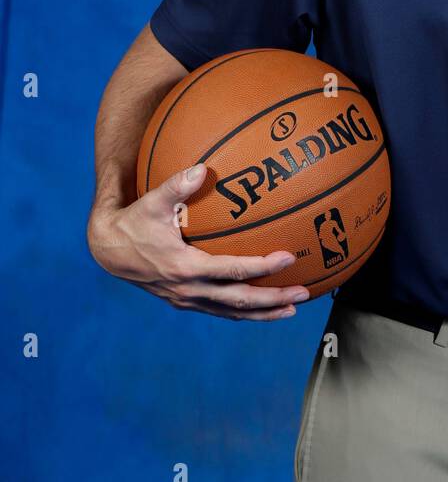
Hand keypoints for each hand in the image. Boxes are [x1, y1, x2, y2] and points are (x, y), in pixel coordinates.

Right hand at [87, 163, 309, 319]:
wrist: (108, 251)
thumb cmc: (133, 222)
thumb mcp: (151, 202)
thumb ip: (176, 185)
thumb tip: (202, 168)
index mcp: (186, 267)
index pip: (232, 271)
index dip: (263, 267)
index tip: (289, 257)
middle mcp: (189, 290)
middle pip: (240, 301)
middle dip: (274, 299)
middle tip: (305, 293)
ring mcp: (188, 299)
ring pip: (232, 312)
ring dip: (264, 312)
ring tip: (293, 309)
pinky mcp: (186, 301)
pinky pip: (221, 311)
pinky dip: (244, 311)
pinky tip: (263, 307)